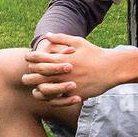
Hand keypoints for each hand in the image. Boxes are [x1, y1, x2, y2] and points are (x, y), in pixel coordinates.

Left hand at [23, 33, 137, 102]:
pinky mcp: (74, 95)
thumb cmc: (95, 53)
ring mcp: (68, 85)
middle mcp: (63, 73)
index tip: (28, 59)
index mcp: (62, 59)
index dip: (30, 58)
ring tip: (35, 89)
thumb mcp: (78, 42)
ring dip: (37, 90)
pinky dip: (50, 99)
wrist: (112, 68)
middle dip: (28, 76)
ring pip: (44, 91)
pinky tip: (48, 97)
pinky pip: (57, 101)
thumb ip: (61, 38)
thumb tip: (46, 35)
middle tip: (25, 76)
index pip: (39, 59)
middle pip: (37, 76)